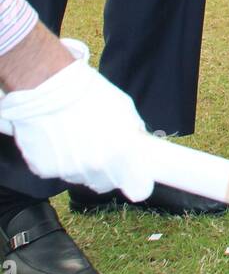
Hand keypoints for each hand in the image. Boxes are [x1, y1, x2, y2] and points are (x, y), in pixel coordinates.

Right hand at [0, 40, 154, 200]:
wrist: (46, 85)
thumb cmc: (87, 92)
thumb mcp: (123, 108)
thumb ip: (134, 132)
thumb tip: (139, 146)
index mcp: (121, 154)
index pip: (138, 188)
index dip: (138, 182)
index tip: (138, 180)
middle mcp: (95, 168)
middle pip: (105, 183)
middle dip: (107, 170)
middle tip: (99, 147)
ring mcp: (68, 171)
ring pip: (80, 177)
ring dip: (81, 164)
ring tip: (74, 136)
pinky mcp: (43, 169)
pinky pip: (55, 170)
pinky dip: (57, 160)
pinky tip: (56, 139)